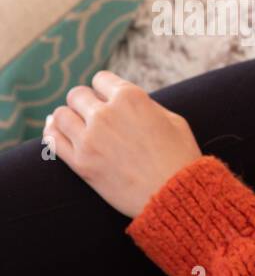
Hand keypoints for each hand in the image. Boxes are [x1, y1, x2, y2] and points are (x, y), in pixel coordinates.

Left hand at [43, 71, 202, 218]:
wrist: (175, 196)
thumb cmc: (180, 158)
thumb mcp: (174, 121)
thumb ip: (146, 105)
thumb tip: (124, 102)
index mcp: (131, 98)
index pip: (101, 79)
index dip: (106, 90)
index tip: (109, 101)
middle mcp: (106, 114)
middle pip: (77, 95)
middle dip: (86, 103)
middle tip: (94, 116)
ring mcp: (90, 139)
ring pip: (60, 115)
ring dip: (69, 118)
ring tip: (77, 126)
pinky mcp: (81, 163)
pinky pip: (52, 140)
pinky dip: (53, 133)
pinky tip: (59, 133)